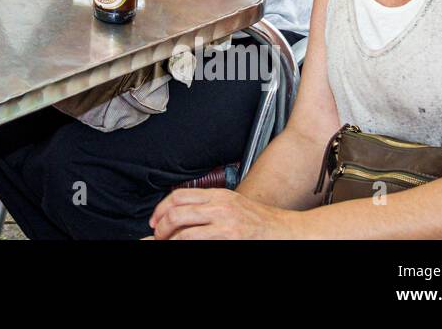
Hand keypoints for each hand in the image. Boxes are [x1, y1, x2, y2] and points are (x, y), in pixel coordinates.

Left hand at [149, 188, 299, 239]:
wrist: (286, 230)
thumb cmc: (261, 221)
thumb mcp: (233, 205)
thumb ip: (210, 206)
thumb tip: (184, 215)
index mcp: (218, 195)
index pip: (179, 195)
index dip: (161, 208)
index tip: (155, 220)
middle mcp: (219, 205)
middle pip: (176, 210)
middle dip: (161, 226)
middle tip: (157, 235)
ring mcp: (225, 222)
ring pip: (184, 228)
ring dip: (170, 238)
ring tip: (167, 243)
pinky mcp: (231, 236)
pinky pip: (198, 240)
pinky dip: (185, 244)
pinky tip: (183, 246)